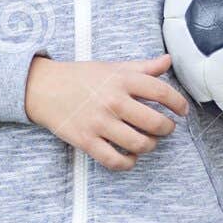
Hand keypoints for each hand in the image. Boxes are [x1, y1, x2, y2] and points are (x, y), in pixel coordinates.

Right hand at [24, 54, 186, 170]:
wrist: (40, 87)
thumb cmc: (79, 77)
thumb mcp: (110, 67)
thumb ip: (141, 67)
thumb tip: (168, 60)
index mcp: (120, 80)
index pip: (162, 92)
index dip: (179, 104)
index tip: (181, 111)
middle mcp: (112, 101)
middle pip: (156, 123)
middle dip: (167, 128)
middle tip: (164, 128)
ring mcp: (98, 122)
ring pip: (140, 144)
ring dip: (150, 145)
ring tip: (147, 141)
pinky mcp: (85, 140)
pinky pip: (115, 160)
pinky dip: (128, 162)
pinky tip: (129, 155)